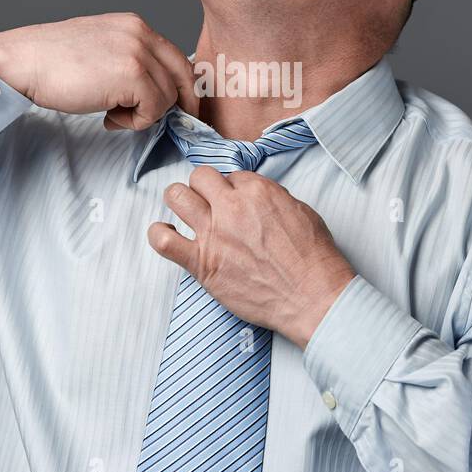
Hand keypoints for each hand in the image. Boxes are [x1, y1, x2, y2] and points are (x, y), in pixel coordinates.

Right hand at [0, 13, 197, 129]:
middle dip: (181, 103)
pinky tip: (109, 117)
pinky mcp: (133, 75)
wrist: (25, 61)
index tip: (181, 107)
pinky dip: (135, 121)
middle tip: (168, 121)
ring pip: (167, 97)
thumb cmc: (53, 61)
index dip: (183, 86)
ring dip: (143, 114)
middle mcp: (141, 34)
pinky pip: (153, 109)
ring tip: (113, 114)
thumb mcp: (102, 49)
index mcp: (135, 25)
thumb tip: (153, 89)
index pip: (177, 57)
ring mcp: (138, 53)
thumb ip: (130, 61)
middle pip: (183, 75)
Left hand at [147, 167, 355, 347]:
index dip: (232, 189)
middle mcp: (231, 207)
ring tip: (185, 211)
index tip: (236, 202)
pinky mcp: (201, 263)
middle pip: (200, 177)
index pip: (230, 176)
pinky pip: (164, 241)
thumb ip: (274, 199)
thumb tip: (259, 199)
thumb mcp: (301, 211)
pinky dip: (159, 235)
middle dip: (204, 187)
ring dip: (179, 201)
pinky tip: (166, 235)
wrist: (311, 295)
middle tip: (210, 202)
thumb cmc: (312, 258)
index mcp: (257, 190)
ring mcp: (213, 234)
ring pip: (176, 197)